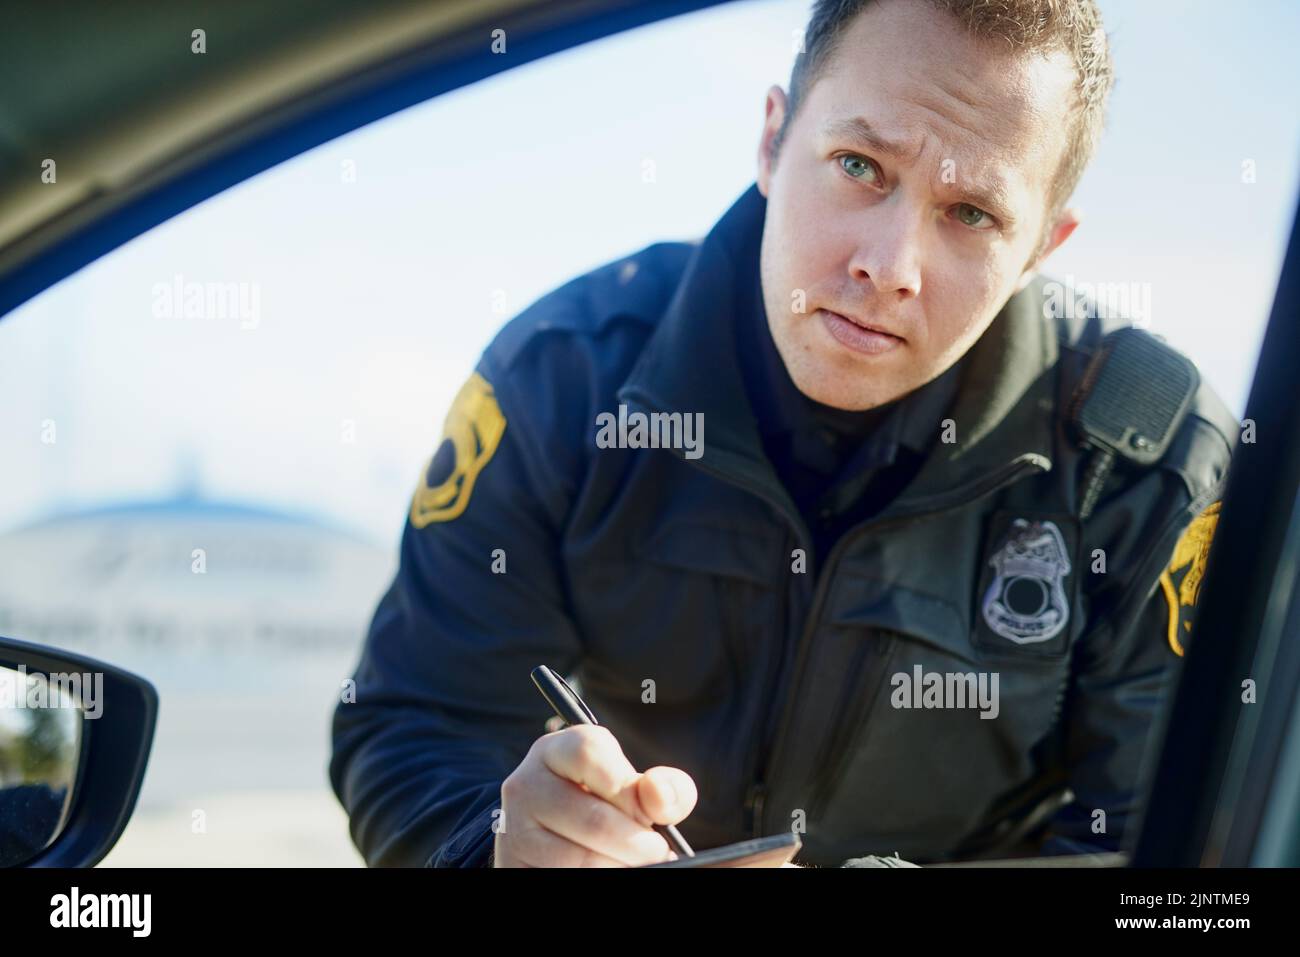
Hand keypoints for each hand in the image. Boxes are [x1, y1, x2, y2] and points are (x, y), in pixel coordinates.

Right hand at [493, 724, 697, 866]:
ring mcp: (514, 829)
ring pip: (581, 860)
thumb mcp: (632, 784)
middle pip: (594, 819)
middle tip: (657, 853)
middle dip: (638, 844)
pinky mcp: (514, 864)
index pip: (589, 753)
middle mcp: (526, 785)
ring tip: (636, 864)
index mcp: (556, 750)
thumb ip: (662, 786)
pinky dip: (601, 877)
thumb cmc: (604, 803)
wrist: (553, 835)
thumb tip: (660, 796)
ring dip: (621, 867)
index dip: (628, 788)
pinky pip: (564, 876)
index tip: (649, 815)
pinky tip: (611, 869)